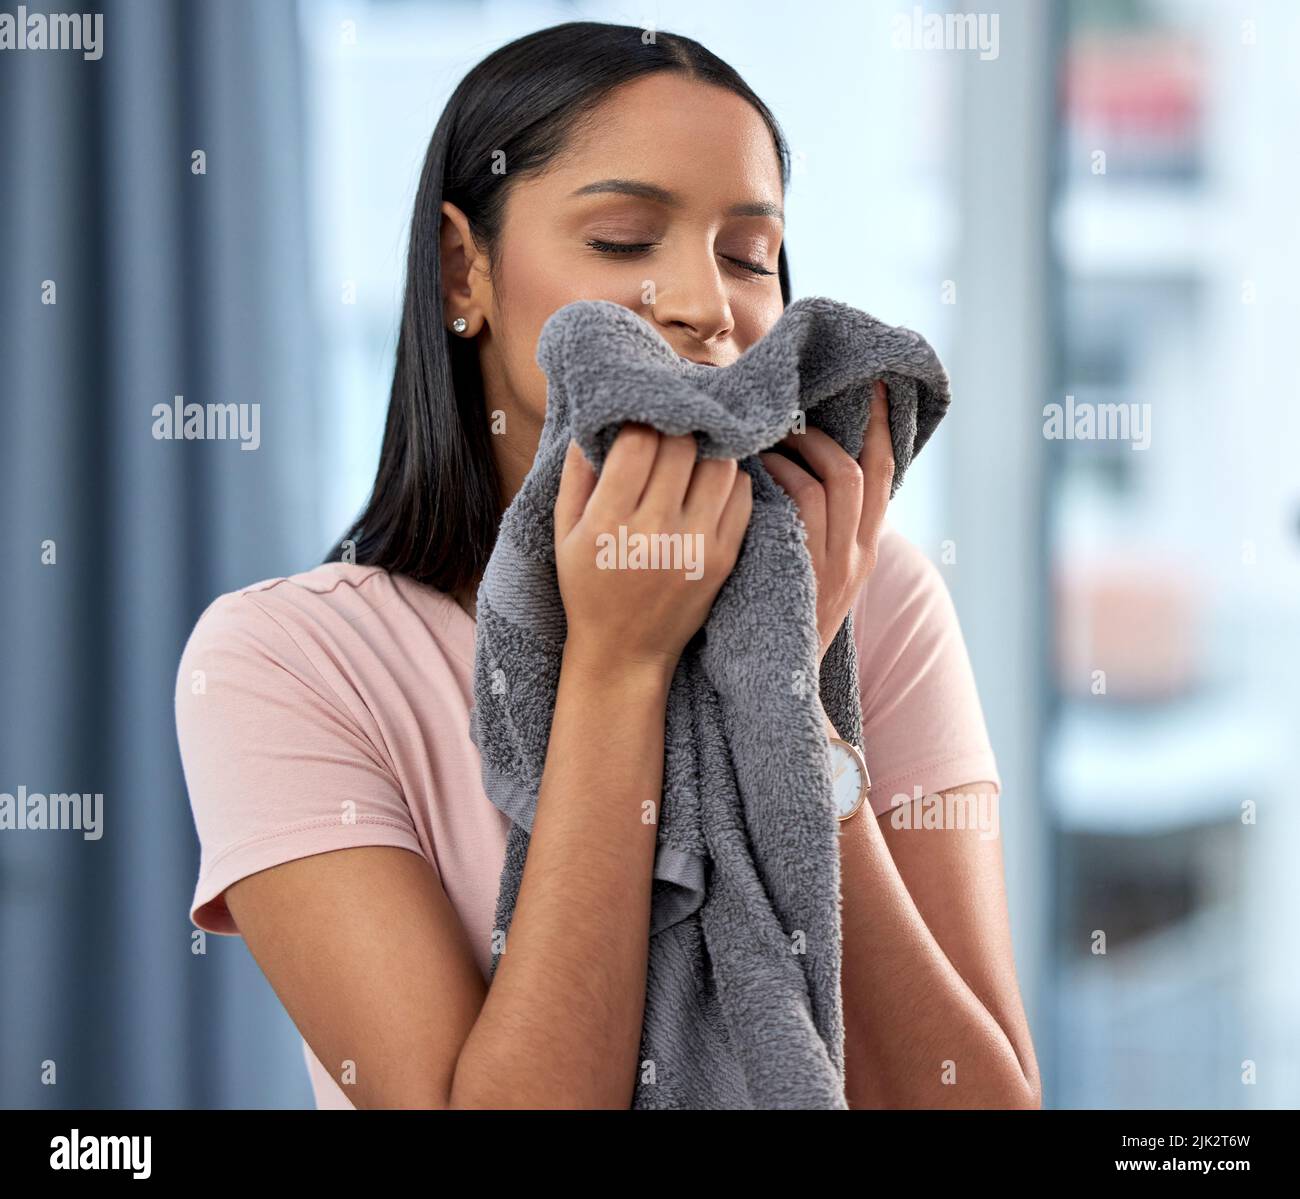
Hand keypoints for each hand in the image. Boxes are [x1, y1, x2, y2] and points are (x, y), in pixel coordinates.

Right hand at [555, 424, 752, 676]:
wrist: (625, 652)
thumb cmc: (589, 588)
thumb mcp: (566, 533)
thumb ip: (577, 475)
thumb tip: (596, 423)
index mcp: (609, 521)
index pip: (638, 442)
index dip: (640, 422)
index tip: (639, 423)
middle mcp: (654, 531)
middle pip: (682, 445)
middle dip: (674, 431)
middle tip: (668, 432)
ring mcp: (695, 545)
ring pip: (719, 464)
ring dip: (706, 451)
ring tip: (691, 456)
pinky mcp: (723, 557)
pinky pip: (741, 494)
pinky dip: (729, 479)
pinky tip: (709, 484)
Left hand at [758, 381, 893, 663]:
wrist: (780, 686)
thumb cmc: (779, 617)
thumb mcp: (808, 571)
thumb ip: (810, 526)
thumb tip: (788, 466)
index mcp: (864, 548)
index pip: (883, 474)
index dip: (882, 426)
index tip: (876, 386)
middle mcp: (859, 553)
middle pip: (863, 469)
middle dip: (831, 430)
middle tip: (792, 411)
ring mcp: (837, 563)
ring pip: (837, 479)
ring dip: (801, 447)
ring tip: (769, 435)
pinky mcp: (809, 570)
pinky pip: (802, 503)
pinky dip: (781, 475)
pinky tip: (754, 468)